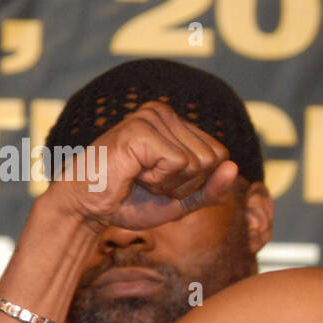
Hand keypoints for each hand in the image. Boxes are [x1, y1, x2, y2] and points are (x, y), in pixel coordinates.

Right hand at [48, 100, 238, 229]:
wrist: (87, 209)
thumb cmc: (129, 202)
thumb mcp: (181, 201)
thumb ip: (211, 189)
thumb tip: (235, 167)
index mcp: (176, 123)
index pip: (220, 156)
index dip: (196, 182)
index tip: (163, 184)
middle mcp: (165, 112)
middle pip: (212, 159)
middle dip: (185, 184)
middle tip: (149, 183)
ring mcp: (152, 117)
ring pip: (197, 162)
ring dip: (170, 183)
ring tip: (139, 177)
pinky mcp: (140, 129)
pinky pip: (179, 163)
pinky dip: (158, 180)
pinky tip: (133, 174)